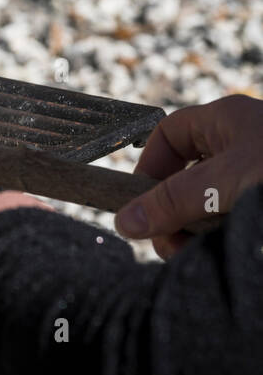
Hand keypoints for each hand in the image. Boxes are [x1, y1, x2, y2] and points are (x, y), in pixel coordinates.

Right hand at [115, 95, 262, 259]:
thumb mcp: (225, 182)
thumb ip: (174, 201)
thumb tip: (124, 222)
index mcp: (225, 120)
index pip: (167, 136)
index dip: (147, 168)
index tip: (140, 205)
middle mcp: (240, 144)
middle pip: (186, 175)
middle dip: (171, 211)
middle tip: (168, 243)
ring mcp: (256, 174)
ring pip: (210, 202)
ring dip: (196, 230)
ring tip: (195, 254)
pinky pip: (233, 219)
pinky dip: (222, 237)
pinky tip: (220, 252)